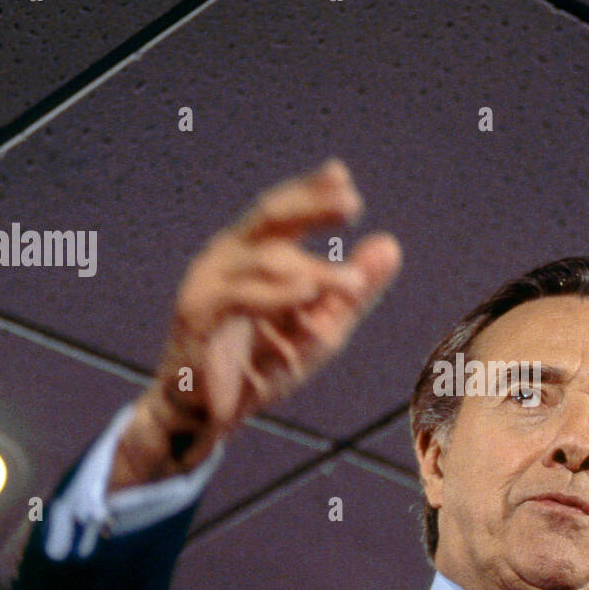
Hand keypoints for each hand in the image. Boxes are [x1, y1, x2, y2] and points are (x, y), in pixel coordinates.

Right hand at [110, 158, 400, 489]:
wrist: (210, 413)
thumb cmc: (262, 362)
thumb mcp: (321, 326)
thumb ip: (352, 290)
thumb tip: (390, 244)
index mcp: (254, 252)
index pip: (284, 211)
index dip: (311, 191)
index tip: (342, 176)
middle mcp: (227, 258)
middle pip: (269, 218)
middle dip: (309, 207)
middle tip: (350, 203)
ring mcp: (208, 284)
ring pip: (264, 262)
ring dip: (312, 273)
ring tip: (352, 284)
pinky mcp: (197, 318)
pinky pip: (238, 298)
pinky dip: (274, 295)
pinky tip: (306, 293)